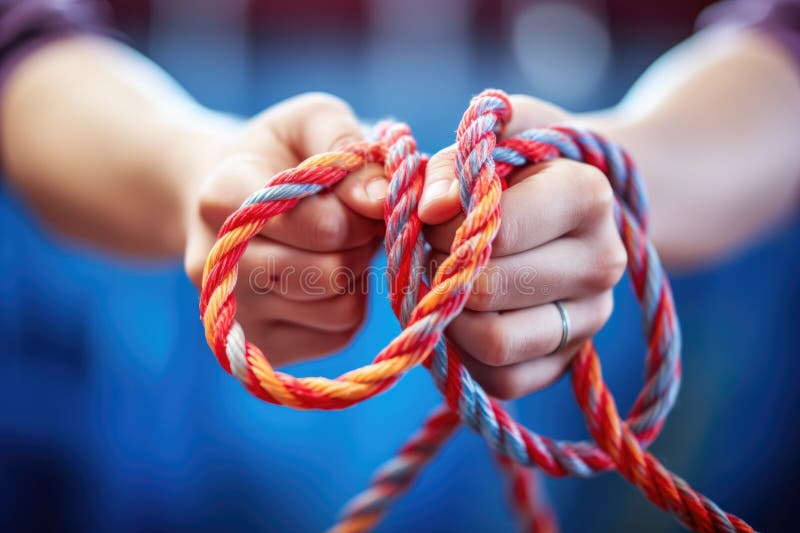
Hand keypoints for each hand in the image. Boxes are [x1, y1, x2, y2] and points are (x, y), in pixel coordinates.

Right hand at [183, 93, 386, 365]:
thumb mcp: (309, 120)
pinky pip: (338, 334)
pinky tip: (329, 273)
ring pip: (339, 309)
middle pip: (329, 272)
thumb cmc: (279, 155)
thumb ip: (344, 141)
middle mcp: (215, 265)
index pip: (317, 223)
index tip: (359, 192)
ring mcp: (234, 314)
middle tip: (356, 221)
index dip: (357, 207)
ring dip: (358, 274)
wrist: (229, 201)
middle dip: (360, 243)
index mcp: (220, 198)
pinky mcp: (261, 346)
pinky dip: (351, 302)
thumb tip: (381, 197)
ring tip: (340, 245)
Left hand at [417, 95, 626, 399]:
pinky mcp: (568, 362)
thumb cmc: (520, 164)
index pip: (497, 231)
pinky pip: (503, 381)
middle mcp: (602, 263)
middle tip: (432, 252)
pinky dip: (467, 355)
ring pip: (495, 343)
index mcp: (588, 196)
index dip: (444, 226)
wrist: (568, 204)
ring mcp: (590, 319)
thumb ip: (457, 160)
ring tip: (444, 284)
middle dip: (440, 272)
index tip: (432, 214)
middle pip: (489, 291)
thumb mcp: (492, 136)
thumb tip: (432, 208)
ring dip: (449, 317)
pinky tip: (463, 318)